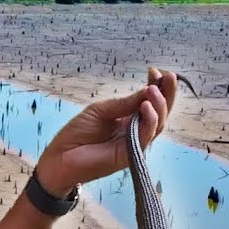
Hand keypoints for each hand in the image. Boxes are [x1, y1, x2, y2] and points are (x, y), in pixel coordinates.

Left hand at [34, 67, 181, 195]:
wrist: (60, 157)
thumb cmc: (78, 134)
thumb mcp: (101, 110)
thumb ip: (124, 103)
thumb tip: (148, 90)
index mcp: (129, 119)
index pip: (150, 102)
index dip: (156, 86)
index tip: (155, 71)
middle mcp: (136, 131)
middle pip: (160, 113)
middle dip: (166, 94)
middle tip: (167, 77)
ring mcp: (135, 143)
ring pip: (157, 125)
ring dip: (159, 106)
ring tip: (153, 90)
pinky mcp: (131, 155)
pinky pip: (146, 137)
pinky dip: (149, 121)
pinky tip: (146, 107)